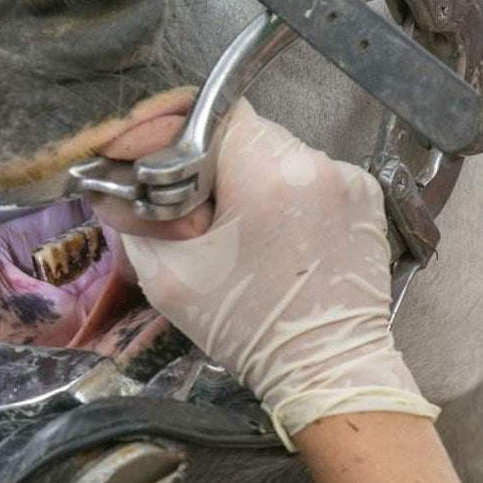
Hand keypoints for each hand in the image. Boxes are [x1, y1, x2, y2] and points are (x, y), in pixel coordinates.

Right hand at [89, 99, 438, 447]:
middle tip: (206, 213)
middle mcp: (316, 165)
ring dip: (257, 181)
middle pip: (250, 134)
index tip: (173, 175)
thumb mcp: (167, 277)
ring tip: (248, 233)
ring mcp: (349, 181)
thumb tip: (114, 186)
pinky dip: (292, 199)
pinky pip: (313, 178)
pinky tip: (283, 239)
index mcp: (266, 175)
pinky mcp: (368, 200)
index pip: (217, 114)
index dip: (185, 140)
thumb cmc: (247, 328)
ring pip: (281, 156)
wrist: (326, 368)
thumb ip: (135, 220)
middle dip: (221, 166)